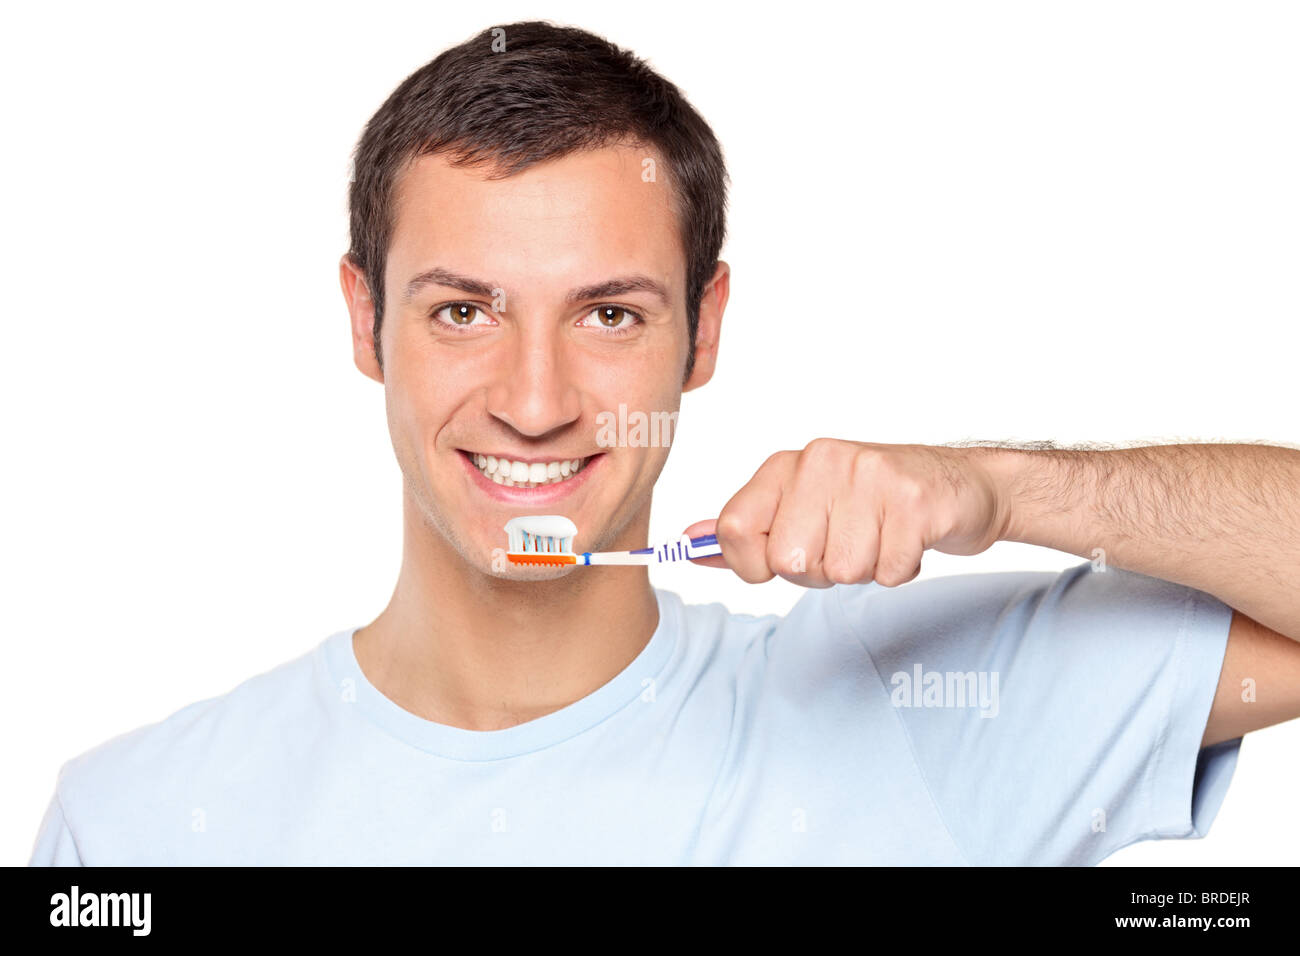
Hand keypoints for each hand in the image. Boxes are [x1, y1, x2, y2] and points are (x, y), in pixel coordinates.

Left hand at [683, 439, 1010, 587]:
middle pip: (788, 560)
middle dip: (820, 571)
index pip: (734, 531)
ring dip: (865, 570)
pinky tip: (908, 539)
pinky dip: (900, 570)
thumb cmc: (873, 504)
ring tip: (881, 537)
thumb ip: (746, 530)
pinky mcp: (915, 501)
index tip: (785, 557)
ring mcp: (871, 477)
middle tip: (849, 544)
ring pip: (842, 571)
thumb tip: (688, 543)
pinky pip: (889, 572)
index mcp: (787, 465)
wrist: (960, 486)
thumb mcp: (802, 508)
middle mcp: (823, 461)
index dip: (755, 565)